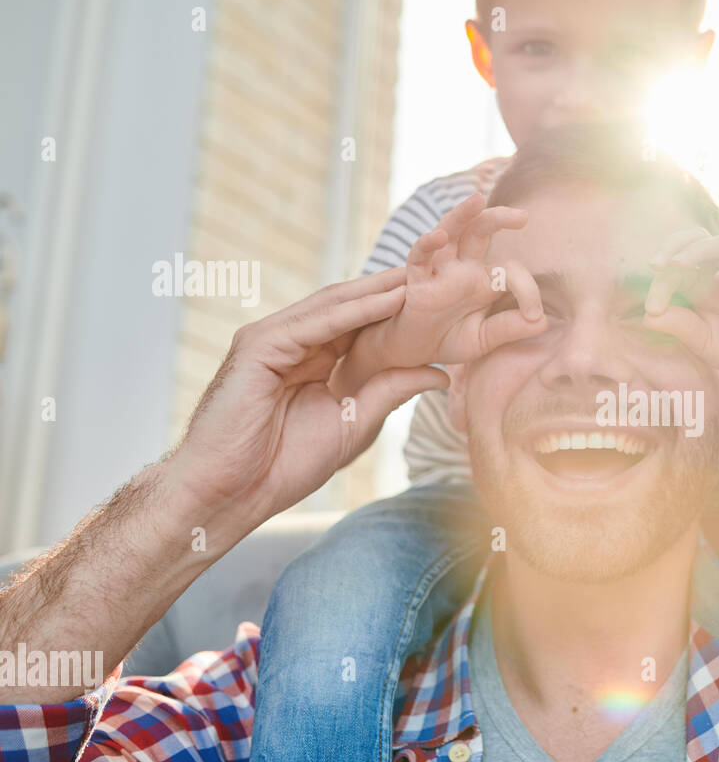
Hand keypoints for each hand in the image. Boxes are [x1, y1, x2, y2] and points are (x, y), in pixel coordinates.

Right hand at [169, 267, 448, 525]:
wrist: (231, 493)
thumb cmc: (283, 466)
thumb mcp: (354, 422)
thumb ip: (392, 391)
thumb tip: (441, 372)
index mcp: (312, 360)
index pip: (361, 325)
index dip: (400, 310)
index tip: (444, 297)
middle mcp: (291, 342)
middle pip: (349, 307)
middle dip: (393, 288)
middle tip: (441, 268)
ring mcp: (272, 340)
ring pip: (335, 306)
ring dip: (380, 290)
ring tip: (423, 275)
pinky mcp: (259, 346)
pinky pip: (316, 323)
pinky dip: (355, 310)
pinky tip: (391, 299)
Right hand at [381, 193, 546, 367]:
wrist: (416, 353)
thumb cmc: (450, 339)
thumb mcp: (485, 338)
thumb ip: (510, 328)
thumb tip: (542, 320)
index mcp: (484, 280)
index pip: (511, 270)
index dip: (528, 290)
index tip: (535, 315)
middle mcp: (463, 268)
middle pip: (479, 231)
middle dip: (499, 218)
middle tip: (523, 216)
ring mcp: (439, 271)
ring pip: (449, 233)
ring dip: (461, 215)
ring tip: (476, 200)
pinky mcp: (417, 281)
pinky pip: (419, 257)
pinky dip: (426, 245)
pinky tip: (438, 237)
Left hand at [642, 229, 718, 395]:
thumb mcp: (701, 342)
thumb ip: (678, 327)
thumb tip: (647, 316)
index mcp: (697, 284)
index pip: (673, 268)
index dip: (658, 283)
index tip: (652, 308)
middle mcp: (716, 273)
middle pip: (694, 240)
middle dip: (672, 246)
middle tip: (655, 264)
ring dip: (697, 249)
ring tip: (678, 264)